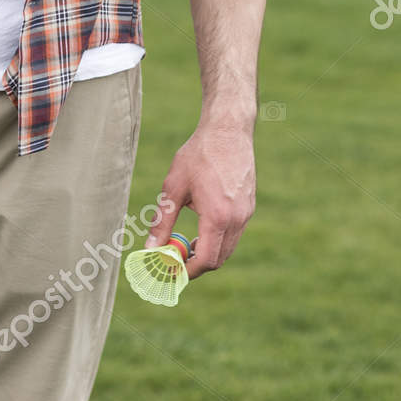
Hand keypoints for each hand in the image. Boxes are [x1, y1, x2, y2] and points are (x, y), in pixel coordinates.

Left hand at [145, 119, 255, 278]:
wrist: (228, 130)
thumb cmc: (198, 154)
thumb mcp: (173, 186)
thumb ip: (162, 221)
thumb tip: (150, 248)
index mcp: (218, 216)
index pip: (206, 260)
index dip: (188, 271)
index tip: (172, 271)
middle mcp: (237, 219)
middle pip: (219, 259)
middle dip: (197, 264)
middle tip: (177, 260)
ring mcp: (246, 213)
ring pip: (229, 248)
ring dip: (209, 252)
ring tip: (187, 242)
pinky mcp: (249, 206)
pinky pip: (235, 233)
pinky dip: (219, 239)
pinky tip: (203, 225)